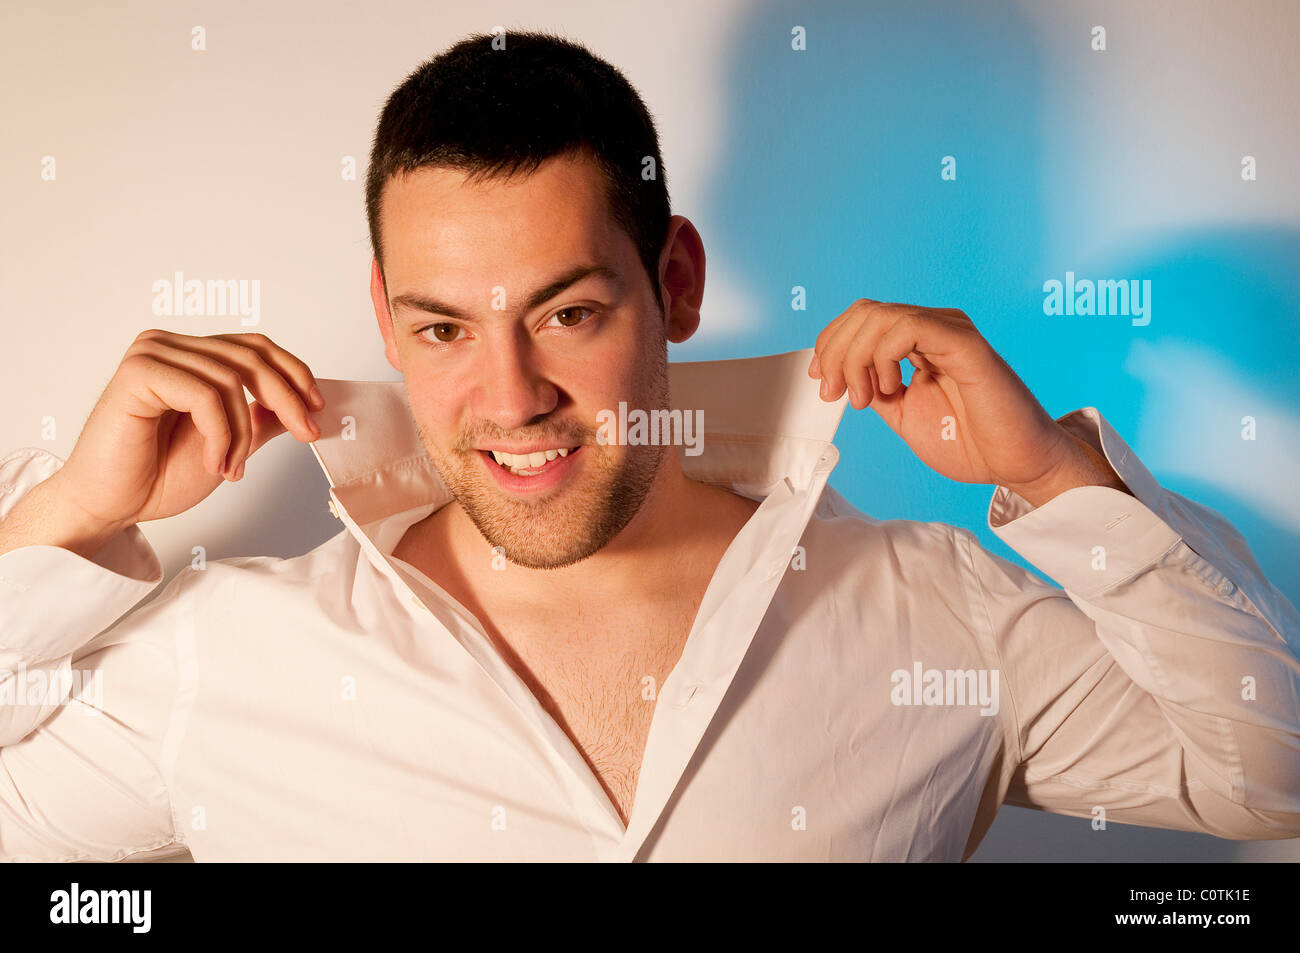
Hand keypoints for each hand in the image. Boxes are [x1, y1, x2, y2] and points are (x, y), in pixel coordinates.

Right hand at [43, 329, 324, 538]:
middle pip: (251, 357)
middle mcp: (171, 347)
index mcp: (192, 356)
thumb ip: (261, 419)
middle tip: (307, 433)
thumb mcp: (231, 443)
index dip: (294, 373)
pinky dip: (220, 434)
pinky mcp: (138, 372)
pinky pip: (204, 394)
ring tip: (232, 468)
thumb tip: (305, 404)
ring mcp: (152, 354)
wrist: (112, 505)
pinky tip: (215, 462)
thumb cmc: (158, 476)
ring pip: (231, 379)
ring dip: (242, 433)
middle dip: (288, 398)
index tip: (318, 408)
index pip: (255, 347)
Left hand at [808, 299, 1128, 506]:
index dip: (831, 346)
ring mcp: (950, 331)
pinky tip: (889, 386)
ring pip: (880, 316)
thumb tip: (840, 377)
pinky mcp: (965, 344)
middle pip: (864, 312)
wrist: (1015, 464)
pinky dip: (884, 355)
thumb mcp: (903, 414)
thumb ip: (875, 390)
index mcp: (919, 342)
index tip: (823, 383)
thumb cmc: (969, 442)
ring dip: (856, 358)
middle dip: (836, 352)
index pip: (862, 320)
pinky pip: (910, 326)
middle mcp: (934, 328)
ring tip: (864, 398)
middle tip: (835, 393)